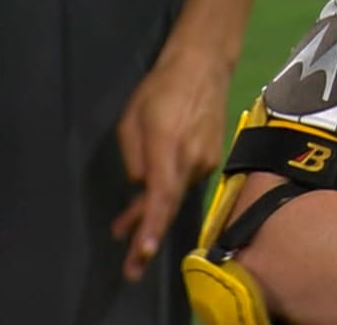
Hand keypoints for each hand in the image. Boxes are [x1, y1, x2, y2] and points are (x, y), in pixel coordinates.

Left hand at [110, 41, 231, 280]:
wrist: (203, 68)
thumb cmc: (160, 89)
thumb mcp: (131, 120)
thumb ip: (133, 157)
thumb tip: (141, 185)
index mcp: (167, 145)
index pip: (161, 194)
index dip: (152, 225)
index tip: (144, 252)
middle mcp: (191, 158)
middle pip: (169, 205)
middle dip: (148, 237)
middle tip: (131, 268)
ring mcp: (206, 160)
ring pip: (175, 194)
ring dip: (151, 210)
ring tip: (124, 226)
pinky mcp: (212, 158)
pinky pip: (184, 182)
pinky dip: (167, 191)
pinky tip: (151, 192)